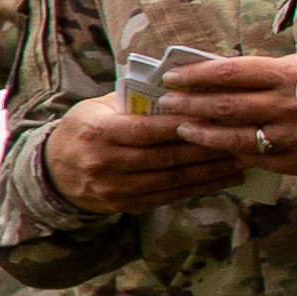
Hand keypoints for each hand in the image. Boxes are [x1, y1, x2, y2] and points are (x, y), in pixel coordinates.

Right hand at [46, 52, 296, 214]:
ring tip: (241, 160)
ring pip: (172, 180)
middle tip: (240, 138)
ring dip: (211, 171)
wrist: (55, 171)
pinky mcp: (126, 205)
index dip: (182, 125)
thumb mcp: (99, 107)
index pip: (147, 130)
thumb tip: (182, 90)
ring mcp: (115, 188)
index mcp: (98, 132)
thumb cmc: (85, 129)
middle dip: (206, 148)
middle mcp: (105, 163)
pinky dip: (200, 188)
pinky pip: (169, 196)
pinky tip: (223, 179)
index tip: (214, 115)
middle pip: (165, 157)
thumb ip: (136, 101)